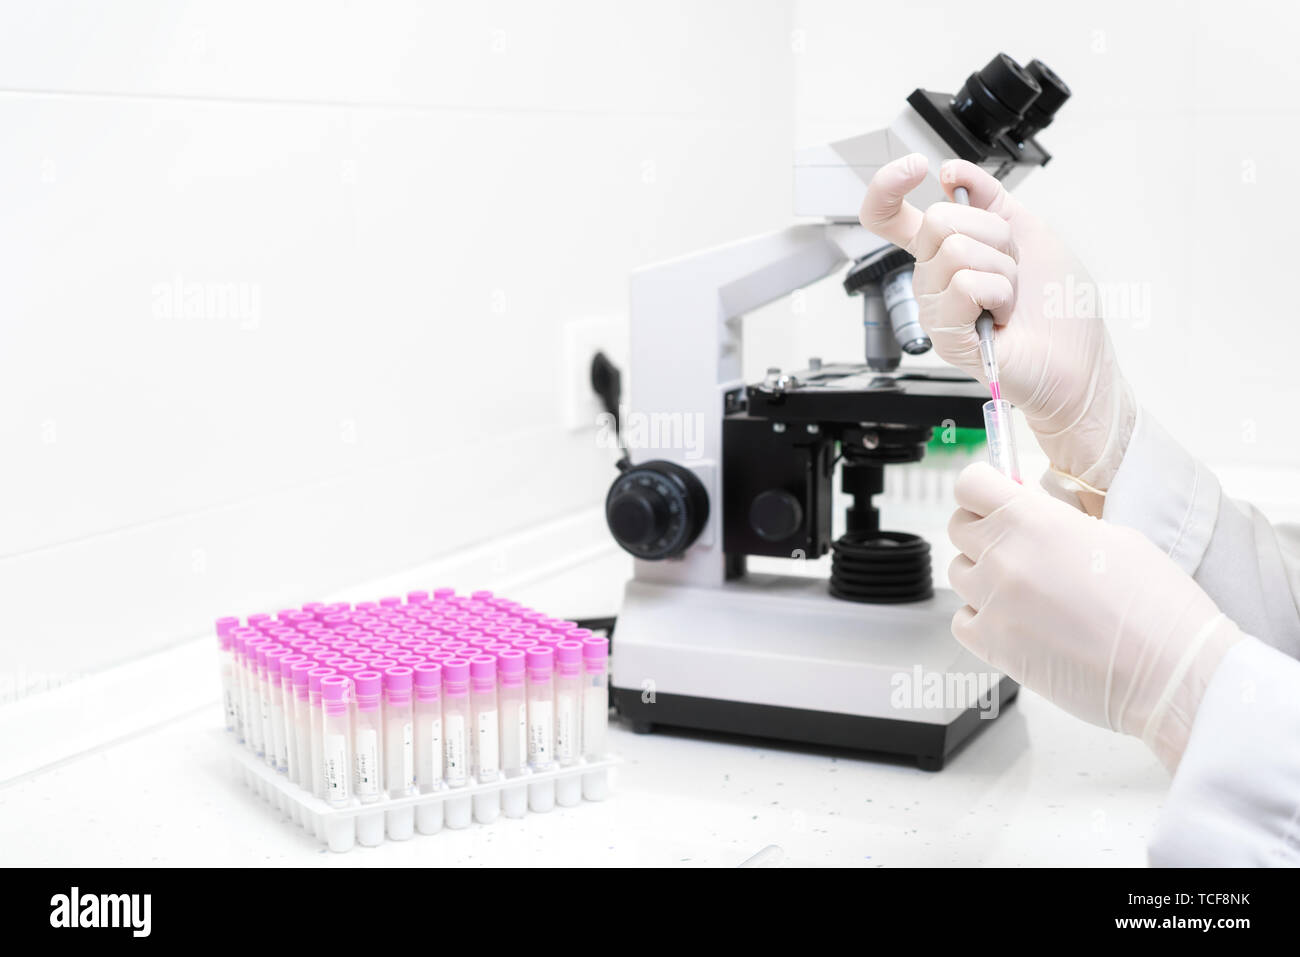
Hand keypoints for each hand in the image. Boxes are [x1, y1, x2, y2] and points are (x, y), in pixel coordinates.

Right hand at [860, 154, 1133, 491]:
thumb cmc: (1059, 306)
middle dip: (992, 233)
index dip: (888, 186)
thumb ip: (989, 197)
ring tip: (1010, 298)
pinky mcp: (946, 337)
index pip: (891, 218)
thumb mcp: (1028, 230)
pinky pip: (964, 286)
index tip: (914, 167)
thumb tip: (953, 172)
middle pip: (937, 220)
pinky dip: (998, 294)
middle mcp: (933, 279)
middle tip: (1010, 268)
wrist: (1080, 359)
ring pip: (955, 251)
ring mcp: (936, 308)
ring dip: (1002, 269)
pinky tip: (1002, 316)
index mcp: (945, 252)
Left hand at [946, 462, 1242, 769]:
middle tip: (1013, 543)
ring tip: (1026, 591)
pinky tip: (1016, 621)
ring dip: (983, 575)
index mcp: (1034, 520)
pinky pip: (962, 619)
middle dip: (982, 529)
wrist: (1170, 672)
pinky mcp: (990, 645)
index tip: (995, 497)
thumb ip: (1057, 521)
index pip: (971, 485)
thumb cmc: (1157, 606)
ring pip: (960, 573)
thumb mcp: (1114, 536)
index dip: (982, 488)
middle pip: (959, 526)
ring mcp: (992, 602)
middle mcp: (1004, 557)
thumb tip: (1031, 516)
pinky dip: (981, 618)